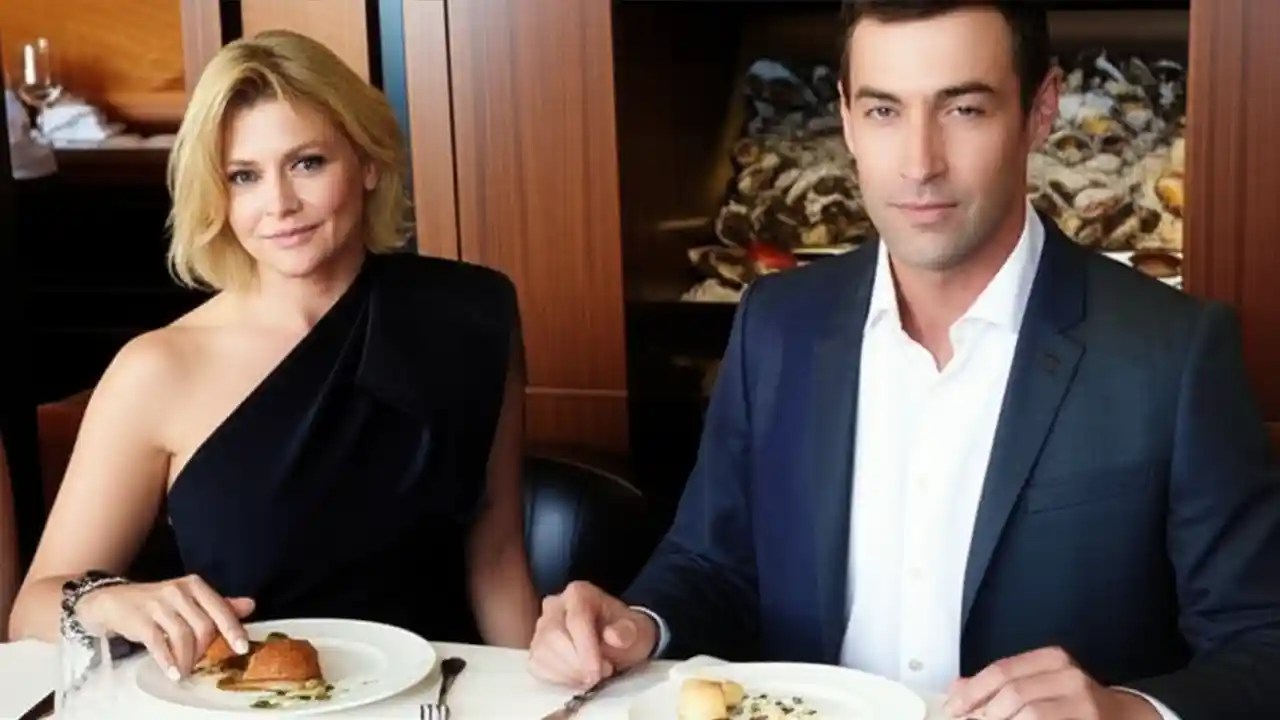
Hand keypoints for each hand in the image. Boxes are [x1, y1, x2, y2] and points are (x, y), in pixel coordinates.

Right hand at [76, 574, 254, 679]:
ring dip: (187, 659)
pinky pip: (158, 643)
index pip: (220, 608)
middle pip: (202, 626)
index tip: (242, 649)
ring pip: (182, 636)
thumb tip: (250, 605)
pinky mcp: (140, 619)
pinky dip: (168, 661)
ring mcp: (158, 604)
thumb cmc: (158, 603)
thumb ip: (219, 605)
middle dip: (205, 650)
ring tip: (186, 672)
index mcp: (195, 585)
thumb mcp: (190, 600)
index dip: (232, 630)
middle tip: (201, 664)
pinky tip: (173, 673)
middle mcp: (178, 591)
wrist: (114, 600)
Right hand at [527, 580, 656, 687]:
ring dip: (568, 674)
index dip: (586, 649)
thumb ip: (627, 633)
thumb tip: (613, 636)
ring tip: (591, 677)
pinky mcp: (536, 648)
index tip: (598, 672)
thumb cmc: (624, 632)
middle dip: (577, 664)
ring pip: (543, 653)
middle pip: (555, 636)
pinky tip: (576, 679)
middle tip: (599, 676)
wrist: (615, 639)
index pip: (577, 619)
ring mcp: (541, 626)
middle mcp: (555, 605)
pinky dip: (558, 679)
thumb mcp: (637, 630)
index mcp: (579, 593)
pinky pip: (538, 666)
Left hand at [944, 646, 1161, 719]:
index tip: (952, 708)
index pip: (1003, 671)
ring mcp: (1084, 706)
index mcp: (1053, 660)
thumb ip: (999, 683)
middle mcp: (1071, 678)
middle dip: (984, 713)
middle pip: (1015, 695)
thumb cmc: (1070, 701)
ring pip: (1030, 715)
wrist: (1123, 717)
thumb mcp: (1037, 681)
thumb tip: (957, 690)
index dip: (973, 691)